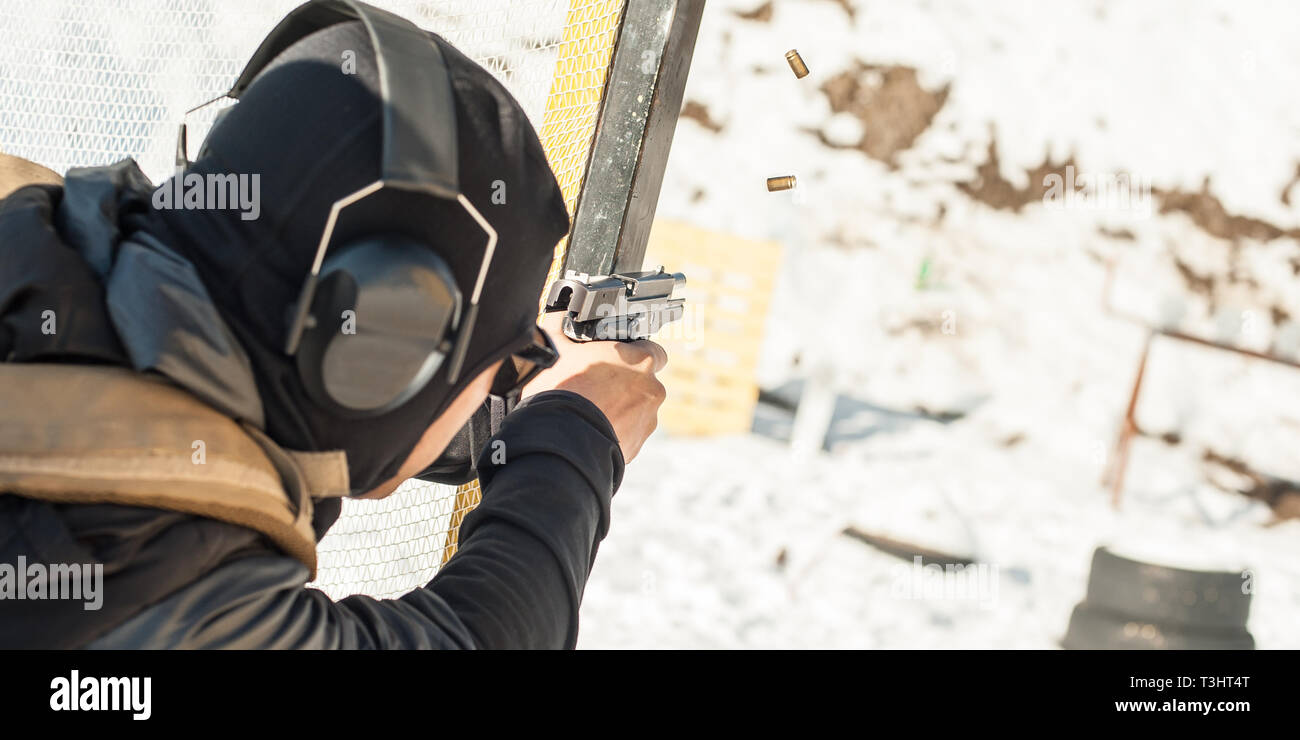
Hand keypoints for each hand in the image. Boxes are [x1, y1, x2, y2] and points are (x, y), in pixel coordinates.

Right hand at [522, 312, 667, 461]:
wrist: (561, 441)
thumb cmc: (561, 391)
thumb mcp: (556, 349)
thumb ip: (561, 327)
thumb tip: (555, 317)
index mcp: (640, 361)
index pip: (653, 351)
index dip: (635, 354)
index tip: (617, 359)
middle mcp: (651, 390)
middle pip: (645, 383)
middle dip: (625, 384)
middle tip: (597, 386)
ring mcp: (646, 421)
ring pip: (638, 410)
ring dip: (621, 409)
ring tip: (591, 411)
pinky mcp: (636, 446)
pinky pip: (628, 434)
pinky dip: (615, 432)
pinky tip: (591, 429)